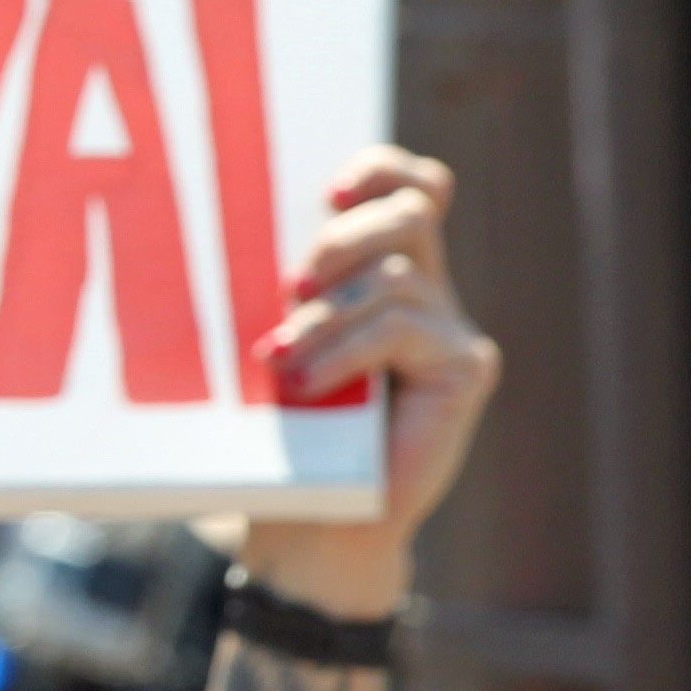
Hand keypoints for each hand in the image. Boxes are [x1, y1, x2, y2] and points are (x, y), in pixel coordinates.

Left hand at [244, 146, 499, 617]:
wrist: (312, 520)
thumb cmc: (281, 429)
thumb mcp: (276, 342)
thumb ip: (283, 292)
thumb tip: (227, 232)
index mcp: (382, 273)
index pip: (409, 190)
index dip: (380, 170)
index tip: (328, 188)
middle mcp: (427, 293)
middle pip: (412, 213)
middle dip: (344, 235)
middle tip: (292, 280)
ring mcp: (451, 331)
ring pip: (397, 275)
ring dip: (325, 313)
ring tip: (278, 356)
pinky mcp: (464, 370)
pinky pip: (402, 329)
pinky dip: (344, 351)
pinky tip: (305, 383)